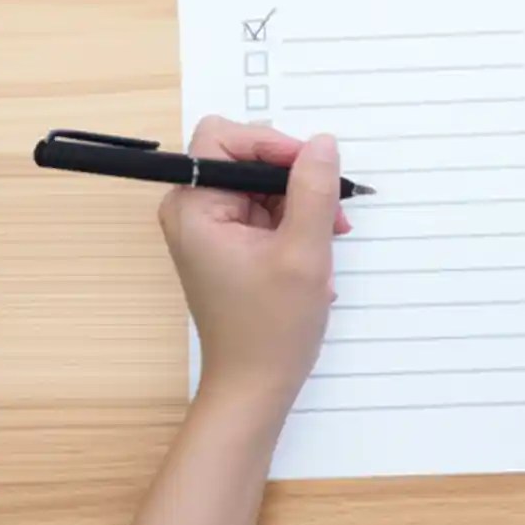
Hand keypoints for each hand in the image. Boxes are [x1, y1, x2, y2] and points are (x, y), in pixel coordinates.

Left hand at [157, 116, 350, 411]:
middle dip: (294, 177)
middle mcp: (193, 212)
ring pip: (262, 184)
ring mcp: (210, 229)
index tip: (313, 168)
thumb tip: (323, 143)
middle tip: (331, 208)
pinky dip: (296, 222)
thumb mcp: (304, 253)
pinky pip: (265, 210)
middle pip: (245, 157)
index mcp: (194, 209)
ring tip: (329, 238)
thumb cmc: (271, 329)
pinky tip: (316, 252)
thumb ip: (314, 191)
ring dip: (301, 202)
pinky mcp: (228, 244)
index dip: (272, 144)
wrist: (255, 385)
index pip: (224, 139)